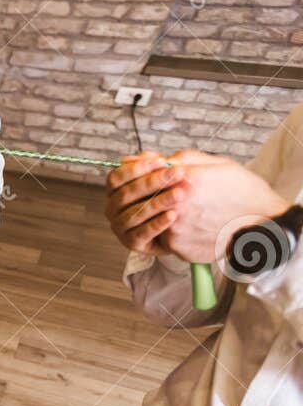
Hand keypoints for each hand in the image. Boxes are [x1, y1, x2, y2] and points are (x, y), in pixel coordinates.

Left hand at [106, 150, 290, 262]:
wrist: (262, 224)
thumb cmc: (242, 191)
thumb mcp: (216, 165)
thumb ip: (178, 159)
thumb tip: (143, 157)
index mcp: (186, 179)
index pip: (145, 176)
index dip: (147, 177)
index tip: (154, 178)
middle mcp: (176, 205)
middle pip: (144, 199)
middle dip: (150, 197)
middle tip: (171, 199)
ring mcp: (174, 229)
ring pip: (150, 220)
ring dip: (158, 215)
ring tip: (185, 212)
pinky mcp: (177, 248)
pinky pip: (162, 238)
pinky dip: (171, 232)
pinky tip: (192, 227)